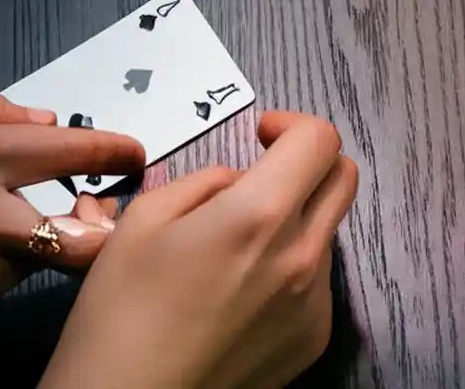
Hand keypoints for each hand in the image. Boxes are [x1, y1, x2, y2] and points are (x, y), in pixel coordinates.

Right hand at [40, 111, 358, 388]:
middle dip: (309, 162)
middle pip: (344, 179)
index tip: (260, 136)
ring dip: (295, 220)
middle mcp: (303, 254)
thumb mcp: (144, 220)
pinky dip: (288, 269)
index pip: (320, 140)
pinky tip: (239, 295)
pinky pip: (316, 281)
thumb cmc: (121, 312)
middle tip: (264, 175)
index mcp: (260, 214)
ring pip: (327, 231)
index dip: (292, 125)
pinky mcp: (314, 338)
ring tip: (234, 252)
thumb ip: (206, 182)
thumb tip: (240, 180)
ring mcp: (315, 301)